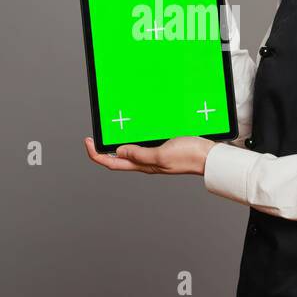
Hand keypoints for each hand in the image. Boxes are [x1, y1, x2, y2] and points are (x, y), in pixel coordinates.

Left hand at [84, 135, 216, 175]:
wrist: (208, 156)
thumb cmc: (188, 156)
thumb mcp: (161, 154)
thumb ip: (139, 154)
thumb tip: (119, 151)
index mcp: (143, 165)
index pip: (112, 163)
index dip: (96, 154)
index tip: (87, 141)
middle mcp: (145, 162)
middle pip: (117, 159)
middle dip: (102, 149)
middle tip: (93, 137)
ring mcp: (154, 155)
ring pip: (128, 151)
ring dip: (116, 144)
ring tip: (109, 133)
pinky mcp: (162, 148)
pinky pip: (141, 145)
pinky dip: (132, 138)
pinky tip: (133, 131)